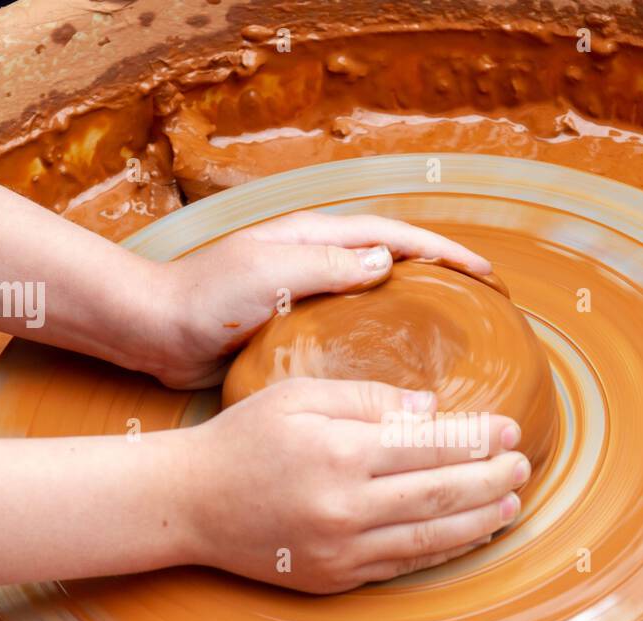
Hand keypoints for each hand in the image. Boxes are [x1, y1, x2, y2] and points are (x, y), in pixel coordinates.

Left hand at [146, 211, 491, 388]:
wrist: (156, 331)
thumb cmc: (207, 299)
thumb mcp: (271, 275)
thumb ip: (328, 266)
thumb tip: (386, 261)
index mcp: (315, 237)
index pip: (395, 236)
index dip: (444, 253)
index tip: (486, 275)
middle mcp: (315, 259)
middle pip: (394, 257)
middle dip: (442, 270)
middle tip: (484, 299)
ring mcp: (306, 291)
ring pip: (376, 291)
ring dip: (418, 300)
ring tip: (456, 328)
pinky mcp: (294, 325)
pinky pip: (352, 325)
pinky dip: (384, 333)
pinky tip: (399, 361)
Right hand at [178, 378, 528, 592]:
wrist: (187, 503)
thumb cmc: (243, 438)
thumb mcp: (299, 395)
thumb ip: (369, 398)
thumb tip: (431, 409)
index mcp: (340, 451)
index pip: (430, 445)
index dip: (477, 439)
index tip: (509, 429)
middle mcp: (346, 506)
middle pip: (442, 494)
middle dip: (491, 479)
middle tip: (523, 465)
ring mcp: (341, 549)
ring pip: (431, 537)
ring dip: (480, 520)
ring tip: (512, 502)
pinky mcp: (335, 578)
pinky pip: (404, 565)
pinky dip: (444, 551)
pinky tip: (470, 535)